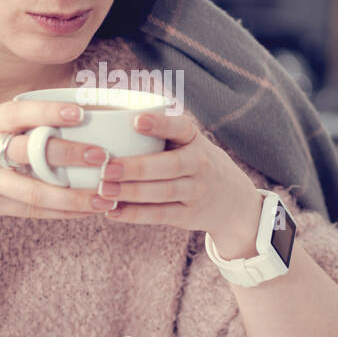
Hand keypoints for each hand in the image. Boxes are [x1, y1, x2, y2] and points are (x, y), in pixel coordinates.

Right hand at [0, 99, 113, 235]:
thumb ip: (11, 122)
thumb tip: (62, 116)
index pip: (20, 112)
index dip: (50, 111)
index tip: (79, 112)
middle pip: (33, 152)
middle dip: (71, 155)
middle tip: (103, 157)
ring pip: (36, 190)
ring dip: (74, 196)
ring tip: (105, 197)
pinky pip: (30, 210)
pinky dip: (60, 212)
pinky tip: (84, 211)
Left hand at [94, 107, 261, 239]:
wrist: (234, 200)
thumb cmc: (193, 162)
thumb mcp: (188, 143)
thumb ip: (160, 135)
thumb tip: (107, 123)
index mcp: (194, 139)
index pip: (180, 128)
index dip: (160, 124)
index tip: (135, 121)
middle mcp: (199, 163)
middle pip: (169, 165)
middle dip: (136, 167)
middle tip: (105, 167)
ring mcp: (197, 191)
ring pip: (163, 191)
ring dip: (130, 192)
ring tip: (103, 190)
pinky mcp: (190, 215)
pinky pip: (160, 214)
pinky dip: (135, 214)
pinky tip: (112, 211)